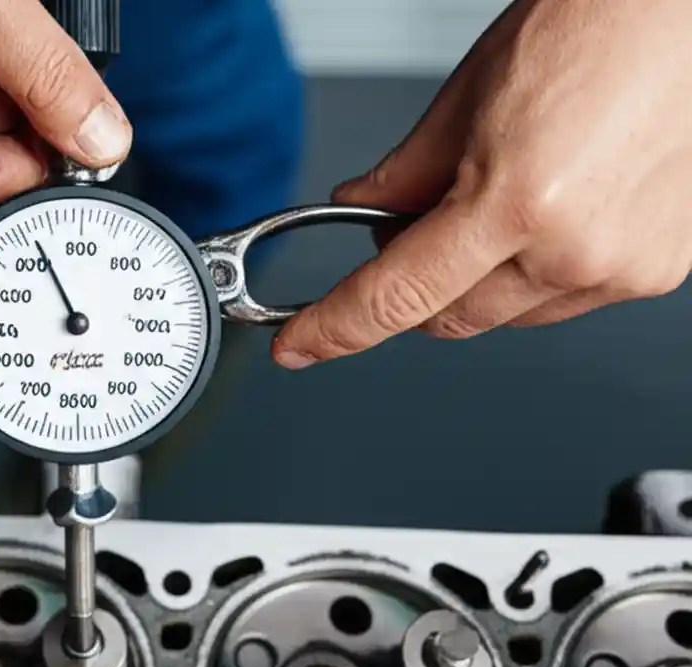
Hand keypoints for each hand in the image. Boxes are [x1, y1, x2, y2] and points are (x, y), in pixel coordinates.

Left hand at [273, 0, 691, 369]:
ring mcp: (623, 266)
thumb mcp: (465, 99)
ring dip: (476, 281)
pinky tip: (548, 212)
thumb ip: (404, 172)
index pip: (397, 296)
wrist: (682, 13)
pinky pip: (563, 300)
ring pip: (505, 316)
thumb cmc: (592, 29)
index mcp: (518, 203)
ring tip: (499, 198)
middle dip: (412, 285)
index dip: (336, 327)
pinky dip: (534, 272)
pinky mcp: (658, 271)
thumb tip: (363, 205)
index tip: (301, 344)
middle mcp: (575, 250)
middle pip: (448, 318)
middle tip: (408, 225)